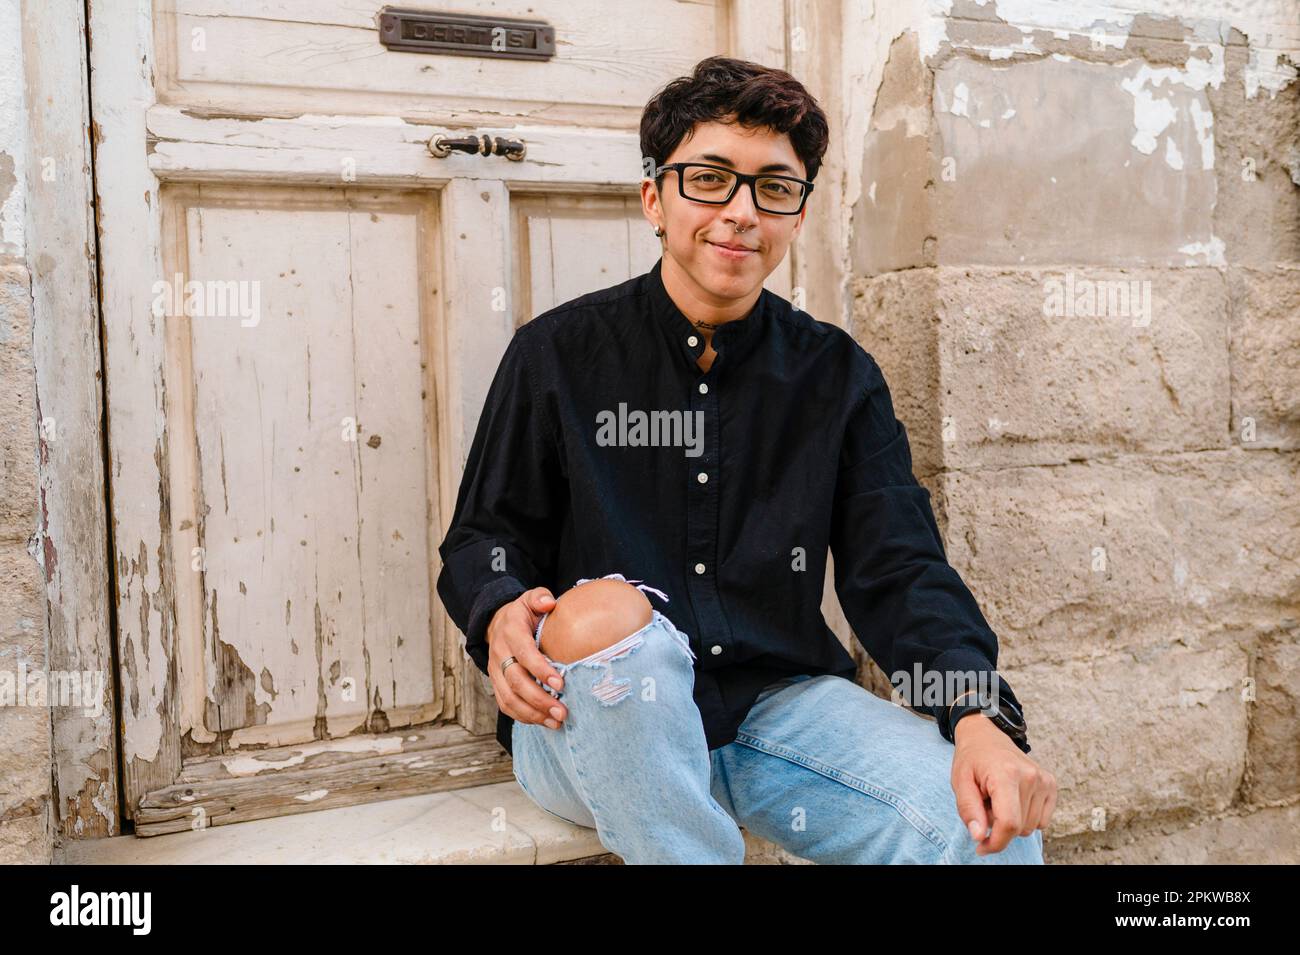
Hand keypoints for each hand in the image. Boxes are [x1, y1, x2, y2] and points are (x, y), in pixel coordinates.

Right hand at [486, 588, 568, 729]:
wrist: (497, 624)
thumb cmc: (522, 614)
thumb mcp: (530, 599)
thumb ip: (540, 597)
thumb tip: (549, 603)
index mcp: (511, 632)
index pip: (524, 653)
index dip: (540, 670)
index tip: (560, 683)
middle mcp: (500, 654)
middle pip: (516, 681)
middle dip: (539, 699)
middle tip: (562, 711)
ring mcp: (496, 672)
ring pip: (509, 698)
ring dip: (533, 714)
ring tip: (556, 722)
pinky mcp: (496, 684)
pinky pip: (506, 705)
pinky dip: (524, 717)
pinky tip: (544, 722)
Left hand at [951, 714, 1055, 855]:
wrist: (986, 736)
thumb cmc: (972, 759)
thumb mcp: (959, 782)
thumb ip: (968, 810)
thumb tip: (979, 837)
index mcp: (1006, 775)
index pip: (1009, 823)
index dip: (995, 843)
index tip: (981, 847)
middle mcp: (1031, 777)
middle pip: (1019, 828)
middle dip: (998, 826)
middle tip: (985, 804)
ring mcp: (1044, 780)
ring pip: (1030, 827)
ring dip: (1011, 821)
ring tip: (998, 799)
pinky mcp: (1051, 784)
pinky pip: (1041, 821)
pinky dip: (1025, 817)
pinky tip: (1013, 799)